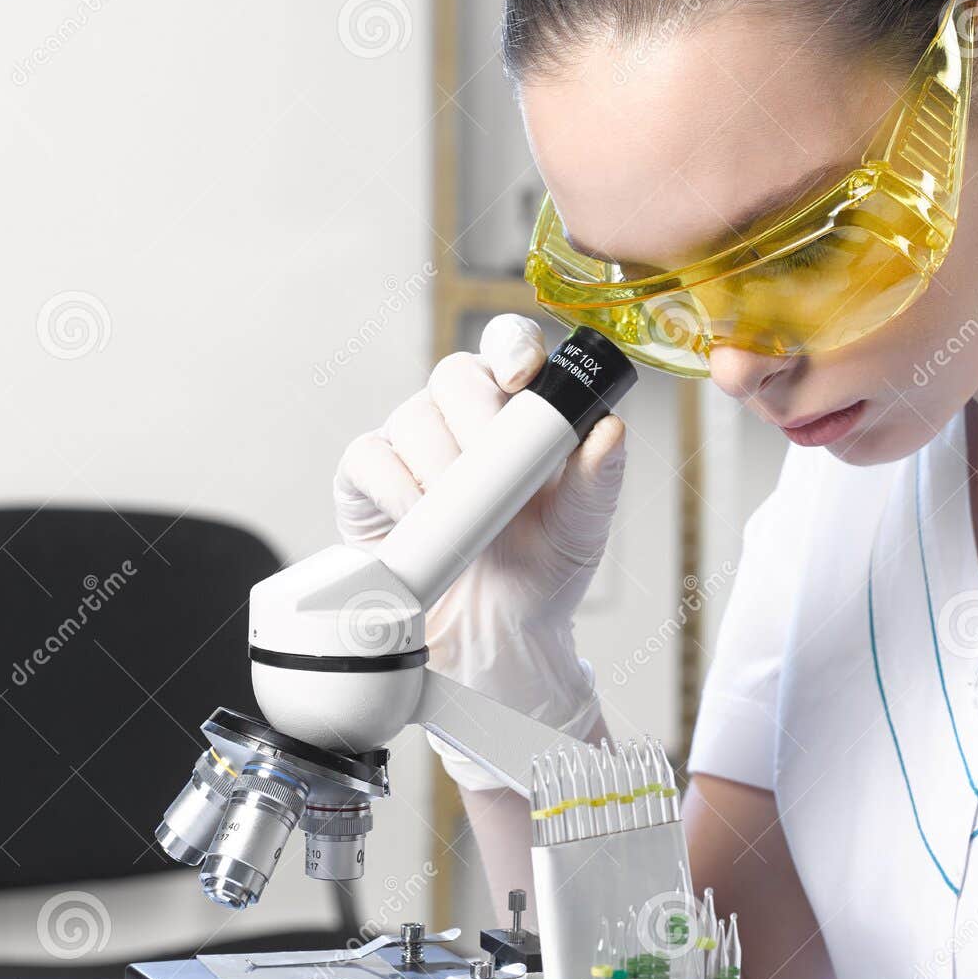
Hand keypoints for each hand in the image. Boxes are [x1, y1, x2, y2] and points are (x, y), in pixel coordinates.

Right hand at [333, 314, 626, 786]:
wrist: (494, 631)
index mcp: (517, 407)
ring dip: (440, 464)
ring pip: (413, 416)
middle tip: (495, 470)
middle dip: (478, 418)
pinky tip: (419, 516)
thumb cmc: (541, 566)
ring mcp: (409, 441)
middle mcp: (460, 414)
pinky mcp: (366, 478)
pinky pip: (368, 456)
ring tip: (465, 515)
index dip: (510, 347)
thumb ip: (599, 478)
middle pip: (455, 374)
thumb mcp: (582, 527)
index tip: (521, 377)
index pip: (508, 347)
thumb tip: (610, 431)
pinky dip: (395, 486)